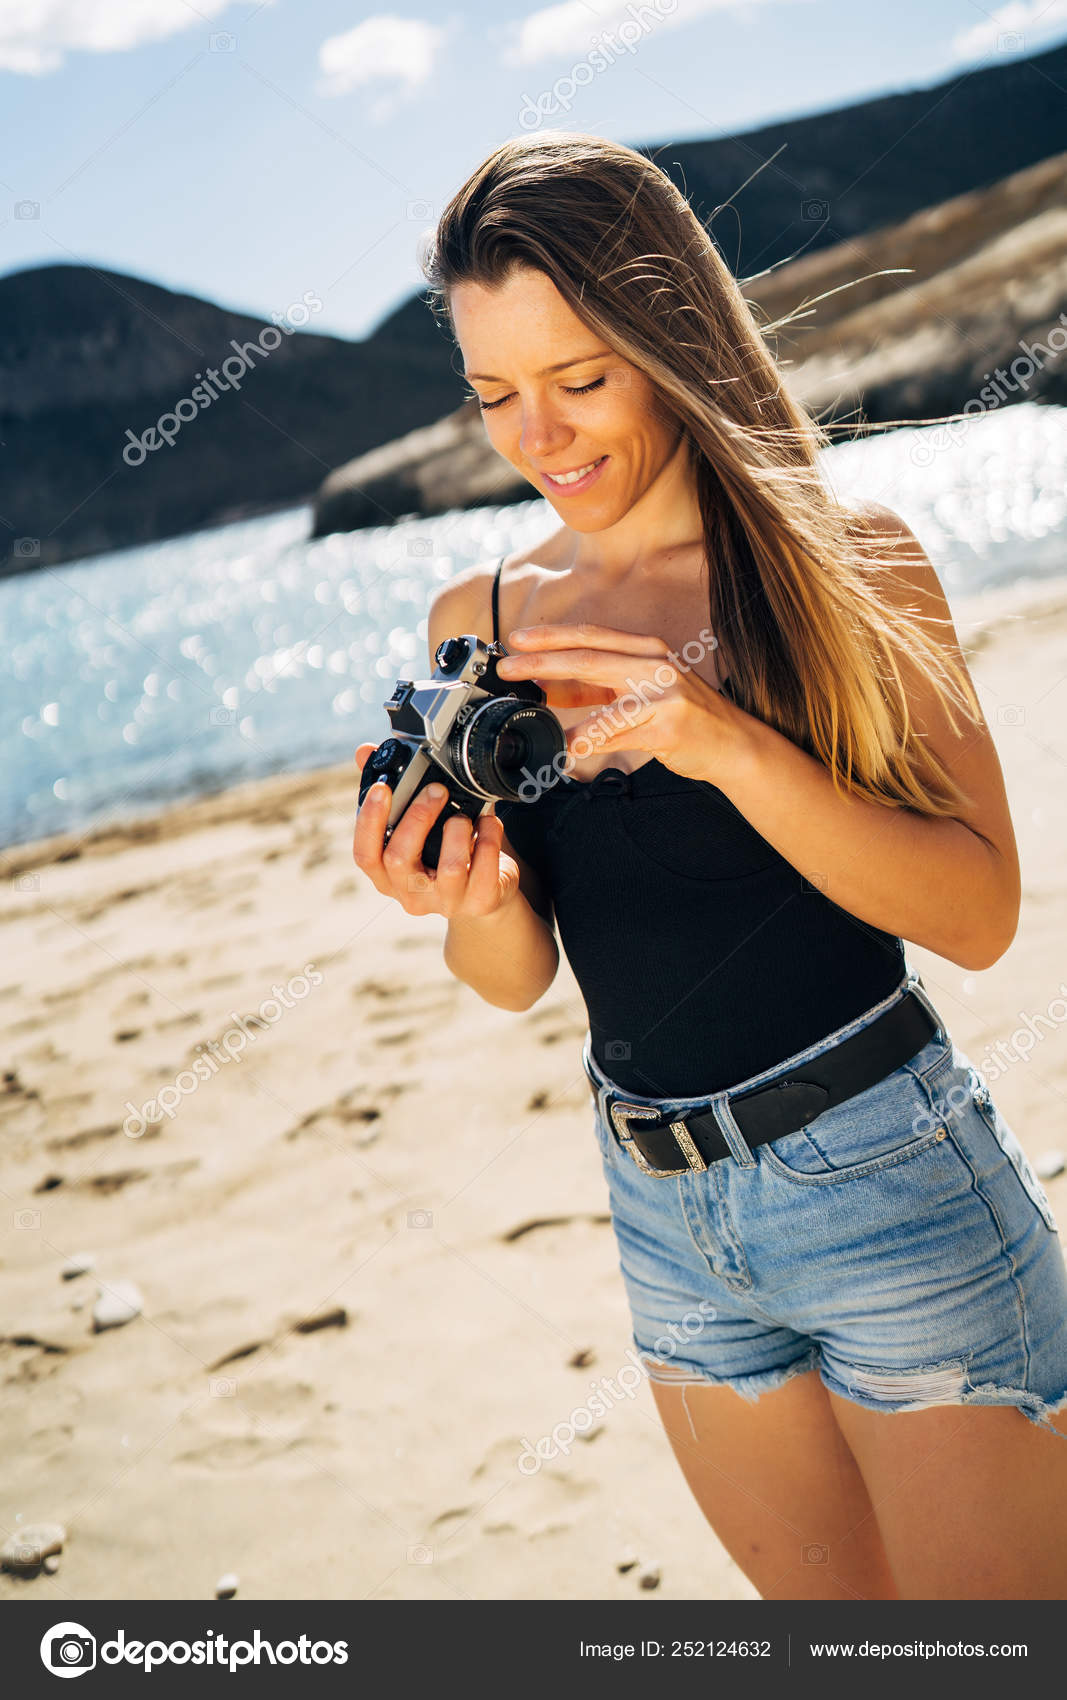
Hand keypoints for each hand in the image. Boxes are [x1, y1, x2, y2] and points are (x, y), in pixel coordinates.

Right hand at [352, 744, 522, 918]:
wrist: (485, 894)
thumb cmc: (443, 856)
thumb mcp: (415, 831)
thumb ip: (390, 793)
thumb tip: (365, 752)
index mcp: (387, 875)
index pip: (365, 854)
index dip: (369, 821)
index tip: (381, 788)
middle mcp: (410, 894)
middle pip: (399, 859)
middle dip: (418, 816)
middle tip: (436, 789)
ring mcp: (445, 902)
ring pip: (449, 867)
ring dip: (458, 830)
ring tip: (465, 815)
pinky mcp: (479, 902)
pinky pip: (485, 868)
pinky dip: (489, 836)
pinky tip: (489, 822)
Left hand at [495, 623, 744, 785]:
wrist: (734, 745)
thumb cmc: (685, 718)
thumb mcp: (643, 692)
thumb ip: (600, 688)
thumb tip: (550, 688)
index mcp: (646, 650)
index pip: (591, 636)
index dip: (551, 637)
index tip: (516, 640)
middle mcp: (655, 664)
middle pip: (588, 656)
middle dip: (542, 660)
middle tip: (508, 667)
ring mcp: (663, 694)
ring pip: (602, 690)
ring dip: (560, 698)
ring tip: (531, 707)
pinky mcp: (667, 725)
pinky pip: (618, 732)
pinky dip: (588, 739)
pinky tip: (566, 747)